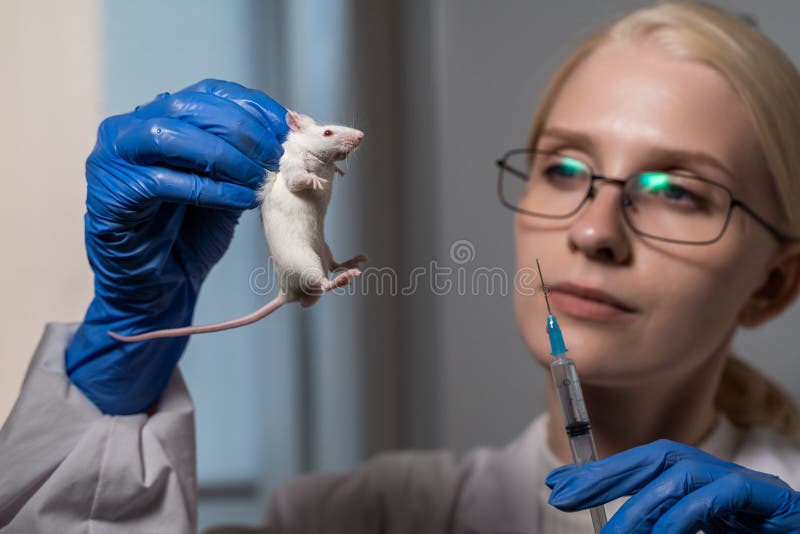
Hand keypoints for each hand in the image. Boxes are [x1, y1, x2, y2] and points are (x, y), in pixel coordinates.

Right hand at [66, 79, 287, 414]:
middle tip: (276, 155)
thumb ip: (250, 159)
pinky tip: (242, 200)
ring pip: (172, 137)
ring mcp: (114, 157)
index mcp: (162, 117)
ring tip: (260, 178)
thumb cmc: (192, 234)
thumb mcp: (230, 187)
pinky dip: (209, 189)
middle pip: (191, 108)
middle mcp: (133, 128)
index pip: (211, 93)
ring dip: (225, 156)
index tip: (288, 128)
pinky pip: (163, 182)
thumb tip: (293, 135)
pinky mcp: (111, 192)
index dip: (253, 107)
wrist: (159, 286)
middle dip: (242, 130)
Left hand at [546, 439, 799, 532]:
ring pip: (680, 475)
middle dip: (605, 475)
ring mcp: (743, 483)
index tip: (558, 484)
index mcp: (696, 482)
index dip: (599, 472)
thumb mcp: (692, 533)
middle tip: (563, 495)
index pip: (642, 466)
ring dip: (640, 506)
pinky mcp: (767, 499)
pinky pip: (719, 496)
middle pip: (654, 459)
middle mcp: (715, 475)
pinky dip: (685, 515)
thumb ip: (660, 528)